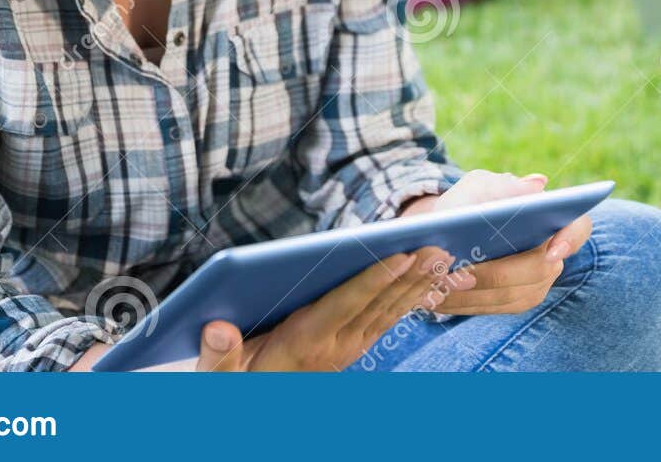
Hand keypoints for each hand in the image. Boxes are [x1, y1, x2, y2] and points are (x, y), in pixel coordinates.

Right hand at [196, 244, 467, 371]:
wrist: (259, 412)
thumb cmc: (238, 385)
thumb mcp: (219, 378)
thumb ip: (217, 356)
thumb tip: (216, 327)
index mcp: (303, 343)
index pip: (344, 305)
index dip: (374, 279)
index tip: (401, 256)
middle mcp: (333, 347)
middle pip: (377, 306)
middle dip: (410, 276)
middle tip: (439, 249)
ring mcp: (347, 350)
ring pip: (389, 313)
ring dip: (417, 286)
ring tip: (444, 259)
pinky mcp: (352, 349)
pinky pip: (386, 321)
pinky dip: (409, 299)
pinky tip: (427, 282)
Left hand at [400, 169, 593, 316]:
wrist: (447, 231)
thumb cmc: (469, 203)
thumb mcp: (478, 185)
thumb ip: (502, 184)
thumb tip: (537, 186)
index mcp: (550, 216)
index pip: (579, 227)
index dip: (571, 239)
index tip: (551, 251)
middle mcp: (551, 251)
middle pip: (540, 270)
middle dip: (499, 273)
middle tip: (462, 273)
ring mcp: (537, 279)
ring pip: (517, 294)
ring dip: (477, 293)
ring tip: (443, 286)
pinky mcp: (517, 299)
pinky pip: (499, 308)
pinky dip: (469, 304)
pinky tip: (440, 298)